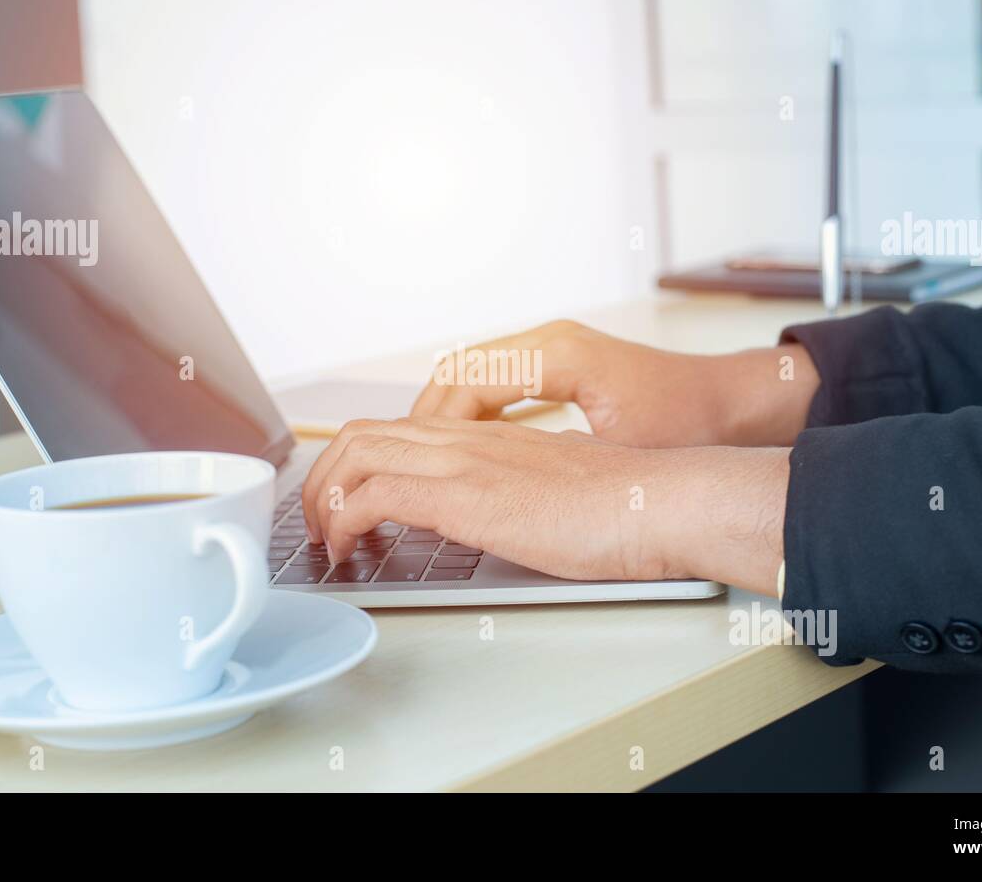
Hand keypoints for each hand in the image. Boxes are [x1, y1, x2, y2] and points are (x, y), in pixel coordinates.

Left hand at [301, 416, 789, 593]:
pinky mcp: (465, 495)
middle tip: (321, 527)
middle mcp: (465, 439)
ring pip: (355, 453)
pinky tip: (351, 551)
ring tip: (327, 543)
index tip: (346, 507)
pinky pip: (373, 494)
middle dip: (323, 481)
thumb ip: (514, 491)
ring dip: (324, 499)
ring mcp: (463, 461)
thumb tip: (496, 513)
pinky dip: (344, 521)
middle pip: (359, 434)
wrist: (660, 501)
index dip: (355, 464)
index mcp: (485, 436)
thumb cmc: (624, 505)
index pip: (393, 429)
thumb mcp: (553, 489)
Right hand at [411, 319, 819, 447]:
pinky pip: (492, 383)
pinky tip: (460, 450)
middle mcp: (548, 342)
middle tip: (397, 466)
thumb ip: (551, 459)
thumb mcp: (619, 452)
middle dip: (421, 420)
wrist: (735, 405)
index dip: (430, 426)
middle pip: (455, 372)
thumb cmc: (691, 424)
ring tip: (417, 463)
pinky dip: (467, 414)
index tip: (412, 464)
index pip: (464, 380)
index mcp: (558, 355)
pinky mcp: (559, 367)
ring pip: (469, 376)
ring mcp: (553, 351)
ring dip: (439, 418)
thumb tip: (490, 479)